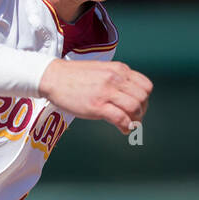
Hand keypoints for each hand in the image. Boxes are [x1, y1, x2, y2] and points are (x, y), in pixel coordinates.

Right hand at [37, 58, 151, 134]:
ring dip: (135, 120)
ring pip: (134, 108)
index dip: (144, 99)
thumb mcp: (101, 70)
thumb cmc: (74, 76)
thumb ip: (116, 79)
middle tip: (133, 118)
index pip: (146, 85)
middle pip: (142, 98)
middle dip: (141, 111)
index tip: (137, 106)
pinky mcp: (97, 106)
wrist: (52, 77)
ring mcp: (106, 92)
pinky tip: (122, 129)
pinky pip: (121, 118)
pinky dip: (126, 126)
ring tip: (128, 124)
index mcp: (119, 70)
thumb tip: (127, 94)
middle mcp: (116, 79)